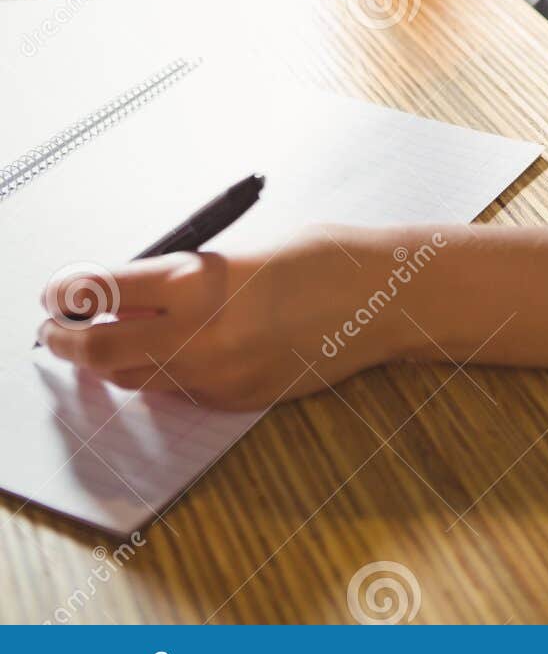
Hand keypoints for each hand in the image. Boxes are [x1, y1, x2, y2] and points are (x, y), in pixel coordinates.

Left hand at [36, 228, 398, 409]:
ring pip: (136, 379)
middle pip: (104, 350)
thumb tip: (129, 294)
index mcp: (202, 283)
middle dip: (69, 341)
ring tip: (95, 343)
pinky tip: (157, 356)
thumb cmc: (323, 257)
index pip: (107, 293)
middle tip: (55, 329)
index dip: (69, 293)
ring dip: (108, 362)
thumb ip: (185, 277)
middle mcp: (204, 336)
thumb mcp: (241, 252)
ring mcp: (221, 376)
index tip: (54, 291)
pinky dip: (157, 375)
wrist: (387, 300)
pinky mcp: (239, 401)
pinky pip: (178, 393)